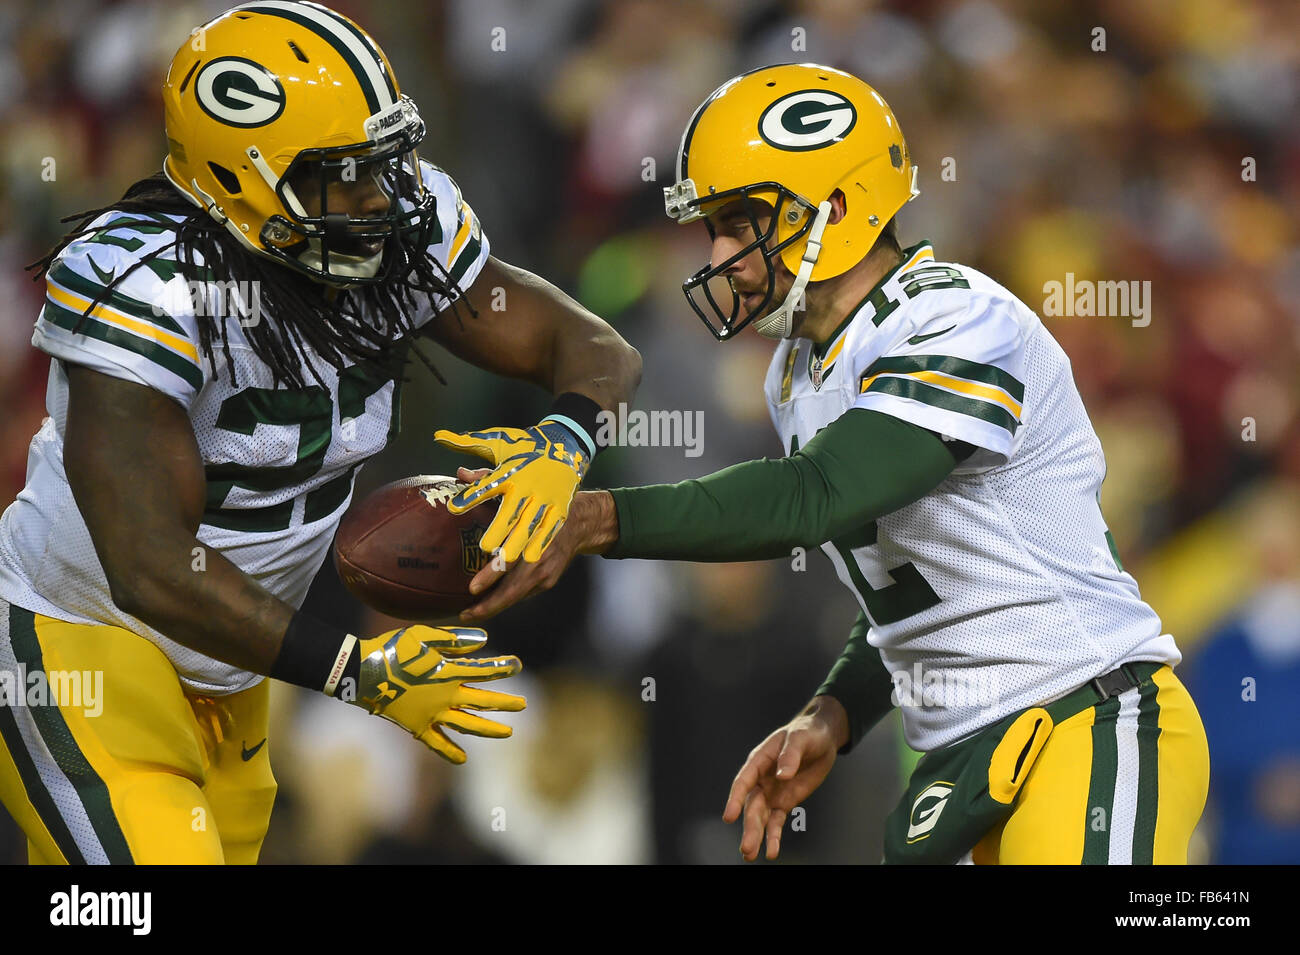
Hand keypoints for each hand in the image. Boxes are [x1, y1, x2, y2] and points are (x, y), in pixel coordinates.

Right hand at [351, 625, 524, 763]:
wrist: (363, 673)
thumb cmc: (392, 650)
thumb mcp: (423, 636)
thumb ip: (455, 639)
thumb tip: (485, 640)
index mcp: (448, 673)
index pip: (483, 670)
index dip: (502, 667)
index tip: (518, 665)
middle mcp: (445, 697)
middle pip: (482, 701)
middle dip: (505, 703)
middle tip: (523, 704)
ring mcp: (432, 715)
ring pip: (467, 725)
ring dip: (489, 729)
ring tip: (507, 733)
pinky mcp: (417, 727)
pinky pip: (437, 743)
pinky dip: (450, 751)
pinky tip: (463, 759)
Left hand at [434, 420, 590, 563]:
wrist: (565, 446)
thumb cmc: (525, 447)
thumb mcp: (498, 443)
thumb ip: (470, 444)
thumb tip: (440, 438)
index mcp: (510, 471)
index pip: (487, 485)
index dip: (470, 496)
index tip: (454, 508)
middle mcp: (528, 486)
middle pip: (512, 511)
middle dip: (500, 530)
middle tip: (486, 547)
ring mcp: (546, 498)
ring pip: (531, 525)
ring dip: (518, 543)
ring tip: (503, 561)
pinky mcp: (560, 507)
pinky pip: (550, 528)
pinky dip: (540, 543)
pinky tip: (529, 557)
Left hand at [454, 472, 618, 622]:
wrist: (583, 522)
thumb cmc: (547, 503)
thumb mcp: (520, 487)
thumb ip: (488, 481)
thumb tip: (460, 474)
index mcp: (531, 535)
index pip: (509, 560)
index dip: (490, 576)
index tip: (472, 587)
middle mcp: (539, 558)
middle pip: (513, 588)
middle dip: (489, 604)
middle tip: (466, 612)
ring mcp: (546, 572)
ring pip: (517, 596)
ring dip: (495, 606)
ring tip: (472, 613)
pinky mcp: (549, 580)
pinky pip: (524, 593)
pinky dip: (507, 599)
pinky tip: (490, 603)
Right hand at [722, 697, 847, 860]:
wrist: (822, 738)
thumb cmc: (807, 732)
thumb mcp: (800, 738)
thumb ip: (790, 755)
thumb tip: (782, 775)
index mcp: (759, 761)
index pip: (743, 782)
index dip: (735, 799)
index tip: (729, 817)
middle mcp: (761, 780)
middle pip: (751, 806)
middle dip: (749, 827)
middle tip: (747, 848)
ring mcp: (772, 792)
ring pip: (761, 817)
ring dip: (756, 835)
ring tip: (750, 855)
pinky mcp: (785, 802)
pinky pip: (777, 822)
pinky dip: (774, 836)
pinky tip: (772, 852)